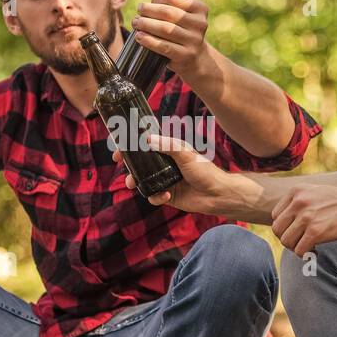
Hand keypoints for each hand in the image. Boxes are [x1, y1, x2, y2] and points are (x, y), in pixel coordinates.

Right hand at [112, 134, 234, 214]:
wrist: (217, 194)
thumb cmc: (204, 170)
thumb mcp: (185, 153)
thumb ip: (167, 146)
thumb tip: (147, 140)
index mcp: (168, 151)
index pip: (146, 145)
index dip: (131, 146)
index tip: (119, 146)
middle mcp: (164, 165)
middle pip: (140, 164)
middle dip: (129, 166)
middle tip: (121, 166)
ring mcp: (164, 180)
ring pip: (142, 181)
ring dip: (136, 182)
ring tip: (133, 184)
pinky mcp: (167, 195)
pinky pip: (153, 196)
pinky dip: (156, 196)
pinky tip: (166, 195)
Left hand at [128, 0, 213, 80]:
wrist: (195, 56)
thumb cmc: (182, 26)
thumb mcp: (180, 7)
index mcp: (200, 7)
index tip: (148, 4)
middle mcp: (200, 23)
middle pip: (167, 12)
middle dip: (148, 11)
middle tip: (138, 13)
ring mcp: (194, 40)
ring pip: (165, 29)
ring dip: (146, 25)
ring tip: (136, 23)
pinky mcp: (185, 55)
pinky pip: (164, 46)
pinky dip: (149, 40)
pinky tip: (139, 36)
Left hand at [271, 185, 336, 257]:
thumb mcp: (316, 192)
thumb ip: (299, 202)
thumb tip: (285, 223)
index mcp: (296, 191)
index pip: (275, 215)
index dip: (285, 227)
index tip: (297, 232)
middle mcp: (298, 202)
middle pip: (277, 229)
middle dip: (288, 239)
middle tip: (301, 242)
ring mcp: (306, 217)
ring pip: (286, 241)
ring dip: (295, 248)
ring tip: (308, 247)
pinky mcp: (316, 232)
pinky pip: (299, 250)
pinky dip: (306, 255)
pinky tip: (316, 251)